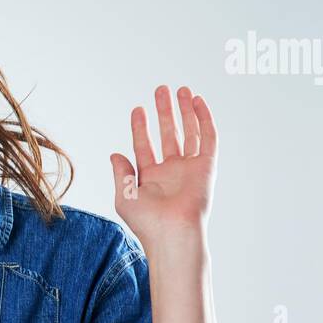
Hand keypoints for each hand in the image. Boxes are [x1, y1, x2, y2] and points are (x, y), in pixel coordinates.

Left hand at [109, 84, 217, 247]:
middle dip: (165, 112)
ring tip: (180, 90)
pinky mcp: (206, 167)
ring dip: (184, 111)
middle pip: (168, 134)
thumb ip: (121, 173)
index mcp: (150, 178)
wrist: (172, 233)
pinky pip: (207, 138)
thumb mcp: (124, 196)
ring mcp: (189, 168)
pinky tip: (197, 102)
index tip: (137, 109)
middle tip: (161, 90)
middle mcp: (171, 171)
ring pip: (189, 132)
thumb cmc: (147, 221)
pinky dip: (204, 119)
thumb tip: (115, 154)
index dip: (140, 127)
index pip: (144, 145)